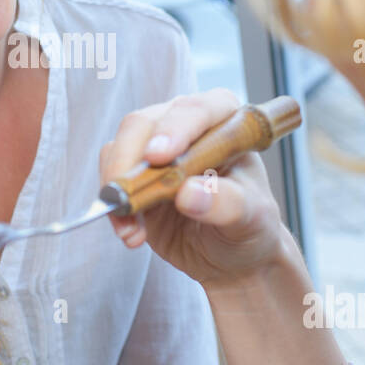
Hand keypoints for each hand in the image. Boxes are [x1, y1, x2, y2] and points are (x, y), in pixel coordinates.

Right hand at [99, 88, 299, 287]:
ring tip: (132, 231)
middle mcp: (186, 127)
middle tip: (128, 197)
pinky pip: (113, 180)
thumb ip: (227, 204)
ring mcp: (155, 150)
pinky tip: (130, 233)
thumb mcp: (252, 218)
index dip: (175, 128)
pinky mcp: (134, 176)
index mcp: (224, 123)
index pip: (197, 110)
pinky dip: (115, 208)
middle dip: (130, 160)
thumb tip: (189, 194)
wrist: (232, 255)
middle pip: (145, 124)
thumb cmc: (250, 225)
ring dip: (119, 189)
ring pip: (120, 148)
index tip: (158, 156)